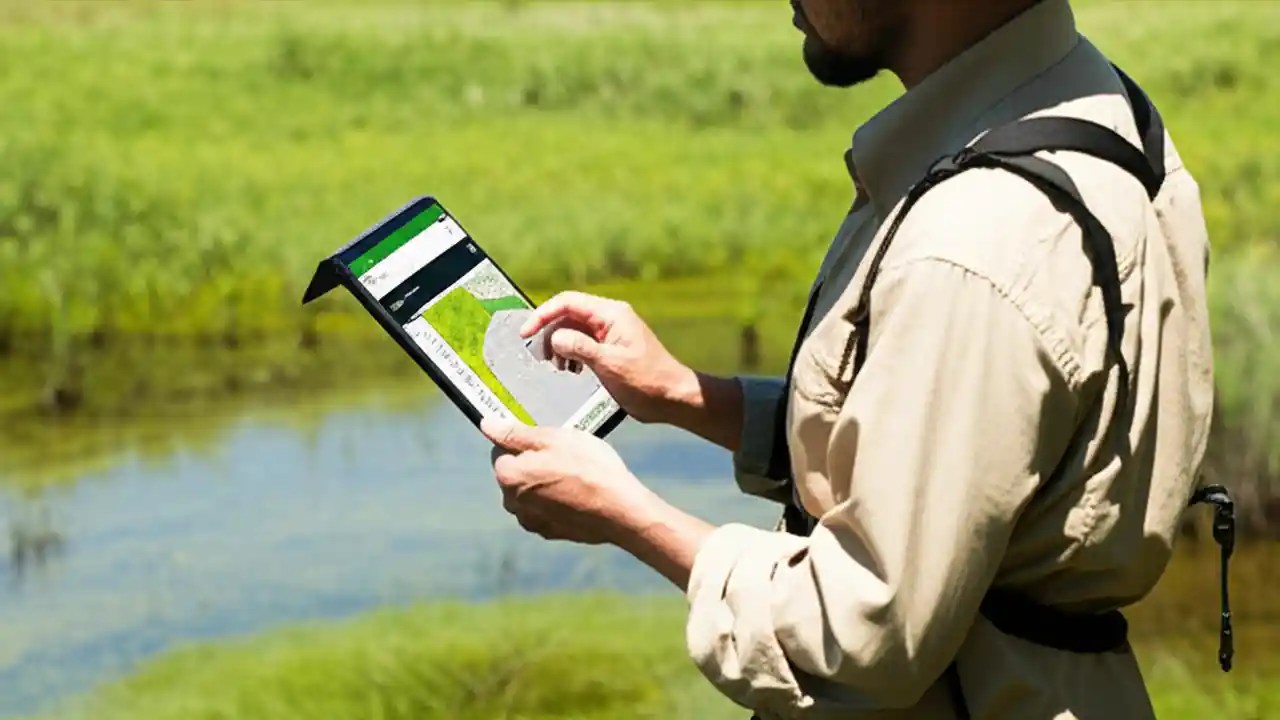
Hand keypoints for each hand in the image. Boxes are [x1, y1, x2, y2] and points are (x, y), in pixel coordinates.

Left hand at [481, 418, 663, 545]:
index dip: (522, 442)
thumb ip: (516, 433)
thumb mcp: (554, 439)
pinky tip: (577, 494)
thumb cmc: (589, 468)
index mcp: (509, 477)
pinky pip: (544, 510)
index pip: (500, 451)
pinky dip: (554, 502)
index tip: (547, 441)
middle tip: (563, 456)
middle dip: (531, 464)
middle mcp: (512, 503)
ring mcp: (531, 521)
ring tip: (573, 475)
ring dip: (542, 484)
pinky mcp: (550, 532)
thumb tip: (486, 425)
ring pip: (528, 493)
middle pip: (513, 474)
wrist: (621, 510)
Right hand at [520, 292, 695, 423]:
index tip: (525, 334)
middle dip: (549, 333)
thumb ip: (580, 347)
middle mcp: (609, 318)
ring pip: (572, 330)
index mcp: (611, 314)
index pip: (567, 302)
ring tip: (557, 367)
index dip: (542, 315)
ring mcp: (609, 333)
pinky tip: (571, 371)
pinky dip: (570, 354)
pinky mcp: (609, 349)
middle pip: (567, 315)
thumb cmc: (647, 381)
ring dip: (559, 346)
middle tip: (539, 357)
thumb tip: (554, 338)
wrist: (672, 397)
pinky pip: (581, 344)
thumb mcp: (610, 364)